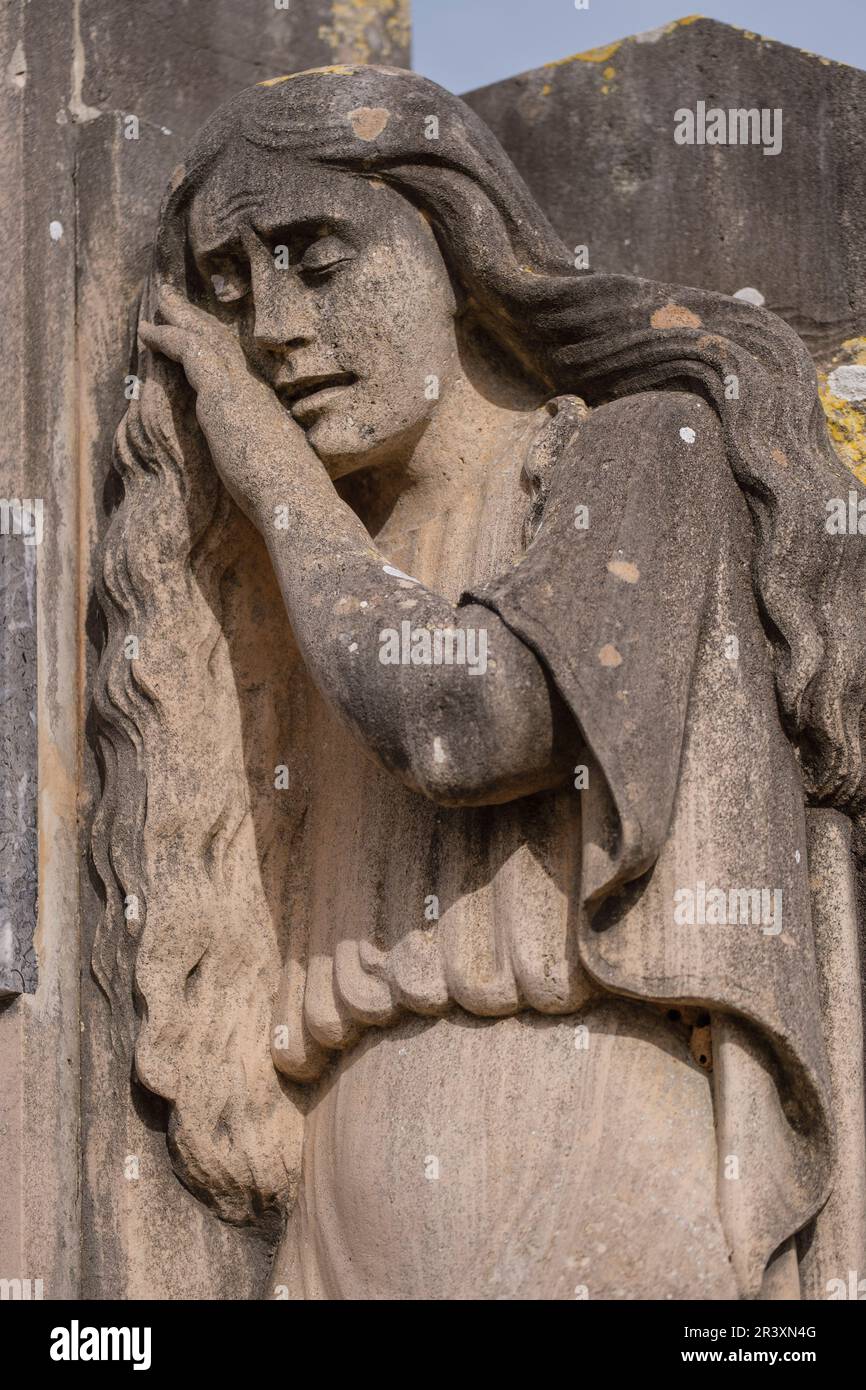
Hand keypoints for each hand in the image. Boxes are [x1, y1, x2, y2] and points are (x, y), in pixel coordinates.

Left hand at [139, 286, 320, 523]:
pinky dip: (168, 337)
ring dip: (180, 317)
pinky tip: (147, 332)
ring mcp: (241, 389)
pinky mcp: (223, 394)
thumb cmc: (289, 501)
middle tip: (175, 300)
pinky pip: (190, 352)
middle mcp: (255, 391)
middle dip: (199, 319)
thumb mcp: (274, 474)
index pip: (239, 367)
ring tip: (159, 300)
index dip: (218, 346)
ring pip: (206, 338)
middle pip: (224, 343)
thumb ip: (263, 461)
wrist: (296, 504)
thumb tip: (261, 471)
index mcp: (266, 409)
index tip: (202, 332)